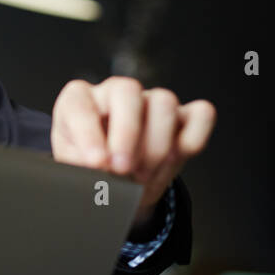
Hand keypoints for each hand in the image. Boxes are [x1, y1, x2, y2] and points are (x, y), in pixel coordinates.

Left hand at [50, 76, 215, 217]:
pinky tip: (178, 157)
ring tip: (142, 176)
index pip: (80, 102)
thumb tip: (94, 176)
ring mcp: (151, 101)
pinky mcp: (182, 116)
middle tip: (122, 168)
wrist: (114, 183)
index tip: (96, 162)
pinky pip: (200, 114)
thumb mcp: (74, 172)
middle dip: (127, 132)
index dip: (88, 132)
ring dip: (157, 144)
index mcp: (78, 100)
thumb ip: (80, 170)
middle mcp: (114, 93)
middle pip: (126, 90)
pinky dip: (194, 137)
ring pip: (164, 102)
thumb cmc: (89, 170)